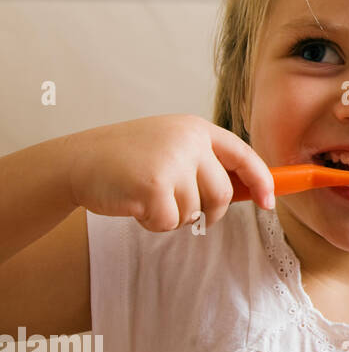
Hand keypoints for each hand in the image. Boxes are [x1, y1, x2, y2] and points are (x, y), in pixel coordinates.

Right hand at [67, 114, 275, 231]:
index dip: (261, 180)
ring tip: (146, 196)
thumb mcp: (170, 147)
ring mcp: (172, 162)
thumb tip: (249, 191)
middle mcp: (188, 141)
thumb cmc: (125, 159)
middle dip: (208, 212)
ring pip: (195, 211)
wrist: (75, 161)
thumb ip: (204, 163)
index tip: (270, 201)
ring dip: (172, 215)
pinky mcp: (154, 186)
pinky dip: (154, 223)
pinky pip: (171, 222)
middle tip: (181, 211)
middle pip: (222, 193)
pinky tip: (134, 205)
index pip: (243, 155)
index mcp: (196, 128)